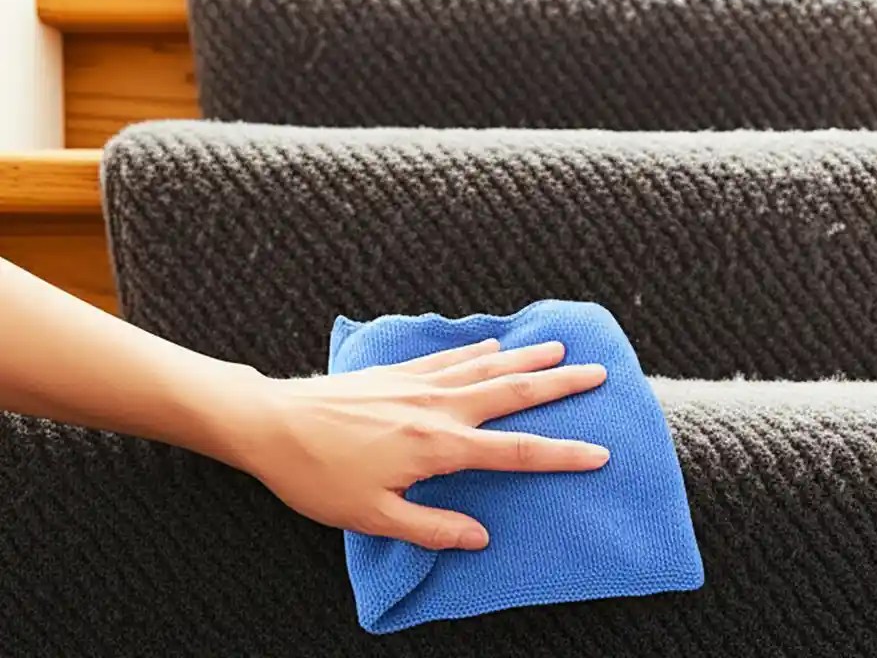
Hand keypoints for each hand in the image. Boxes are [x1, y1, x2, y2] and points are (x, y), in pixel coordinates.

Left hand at [237, 339, 608, 550]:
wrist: (269, 423)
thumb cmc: (317, 477)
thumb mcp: (373, 516)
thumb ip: (431, 528)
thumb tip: (480, 538)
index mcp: (437, 447)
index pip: (515, 452)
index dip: (561, 454)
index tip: (599, 452)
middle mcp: (437, 408)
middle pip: (512, 393)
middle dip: (560, 385)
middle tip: (599, 373)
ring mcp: (417, 385)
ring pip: (485, 367)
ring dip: (526, 358)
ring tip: (560, 349)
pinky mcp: (395, 374)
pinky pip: (447, 358)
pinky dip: (475, 352)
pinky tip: (492, 346)